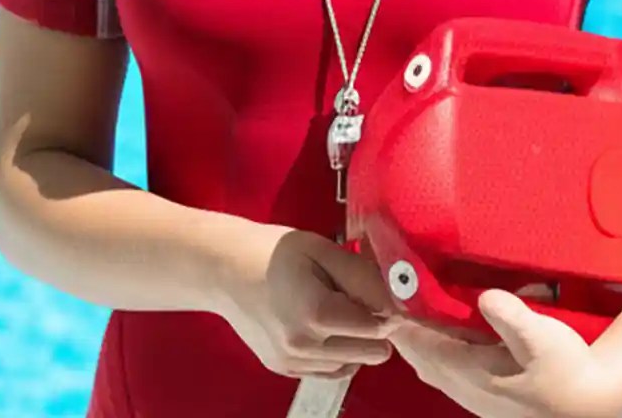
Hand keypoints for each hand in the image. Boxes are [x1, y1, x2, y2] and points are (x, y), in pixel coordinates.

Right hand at [218, 223, 400, 378]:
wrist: (223, 269)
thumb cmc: (273, 252)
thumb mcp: (323, 251)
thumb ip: (363, 277)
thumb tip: (398, 302)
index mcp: (317, 315)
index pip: (381, 328)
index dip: (389, 307)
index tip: (379, 289)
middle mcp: (304, 348)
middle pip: (372, 352)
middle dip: (374, 327)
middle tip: (355, 298)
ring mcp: (292, 362)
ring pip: (353, 364)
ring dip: (356, 341)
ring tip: (336, 309)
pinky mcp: (283, 368)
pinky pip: (330, 371)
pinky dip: (338, 353)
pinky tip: (325, 326)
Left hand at [391, 290, 621, 417]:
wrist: (592, 409)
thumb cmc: (568, 373)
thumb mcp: (542, 339)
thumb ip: (511, 317)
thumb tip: (485, 296)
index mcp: (465, 370)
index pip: (413, 342)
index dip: (396, 317)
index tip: (385, 288)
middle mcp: (461, 386)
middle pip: (416, 354)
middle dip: (403, 327)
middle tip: (397, 294)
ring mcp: (473, 395)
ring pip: (430, 364)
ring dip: (420, 340)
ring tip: (417, 310)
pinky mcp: (487, 397)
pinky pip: (448, 370)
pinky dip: (439, 350)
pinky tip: (452, 333)